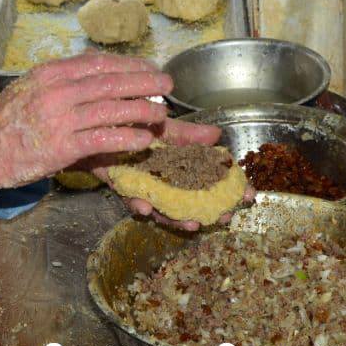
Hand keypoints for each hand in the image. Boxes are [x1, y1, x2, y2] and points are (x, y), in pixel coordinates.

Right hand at [0, 53, 173, 189]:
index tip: (149, 66)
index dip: (128, 64)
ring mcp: (59, 119)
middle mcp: (57, 91)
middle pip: (110, 82)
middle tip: (167, 84)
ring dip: (141, 110)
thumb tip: (89, 63)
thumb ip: (60, 76)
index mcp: (50, 73)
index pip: (98, 63)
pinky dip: (126, 138)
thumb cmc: (6, 119)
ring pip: (111, 109)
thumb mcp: (31, 85)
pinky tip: (143, 140)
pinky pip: (102, 139)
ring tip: (161, 113)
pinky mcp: (62, 147)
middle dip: (143, 82)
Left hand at [84, 119, 256, 230]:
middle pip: (189, 202)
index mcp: (178, 166)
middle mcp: (163, 180)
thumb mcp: (164, 126)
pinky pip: (130, 197)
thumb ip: (187, 134)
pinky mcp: (119, 183)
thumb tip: (216, 135)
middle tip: (224, 218)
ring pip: (162, 207)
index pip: (208, 181)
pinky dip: (138, 202)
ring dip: (176, 218)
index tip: (250, 196)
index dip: (229, 190)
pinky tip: (146, 206)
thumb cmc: (133, 123)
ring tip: (191, 224)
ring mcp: (143, 185)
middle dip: (208, 213)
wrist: (95, 121)